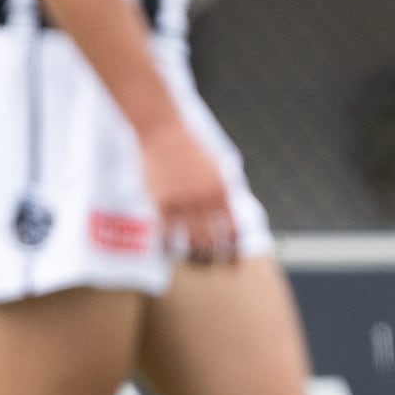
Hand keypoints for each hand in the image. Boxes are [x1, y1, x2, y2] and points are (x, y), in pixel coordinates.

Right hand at [139, 119, 235, 263]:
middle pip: (212, 239)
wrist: (164, 130)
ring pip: (190, 239)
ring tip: (193, 259)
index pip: (233, 227)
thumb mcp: (217, 164)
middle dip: (214, 255)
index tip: (233, 259)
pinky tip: (168, 251)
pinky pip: (166, 232)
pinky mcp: (160, 202)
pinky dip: (168, 245)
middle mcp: (204, 199)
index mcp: (222, 190)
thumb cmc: (190, 145)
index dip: (233, 246)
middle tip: (212, 264)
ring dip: (193, 253)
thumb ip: (223, 187)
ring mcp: (182, 202)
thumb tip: (231, 206)